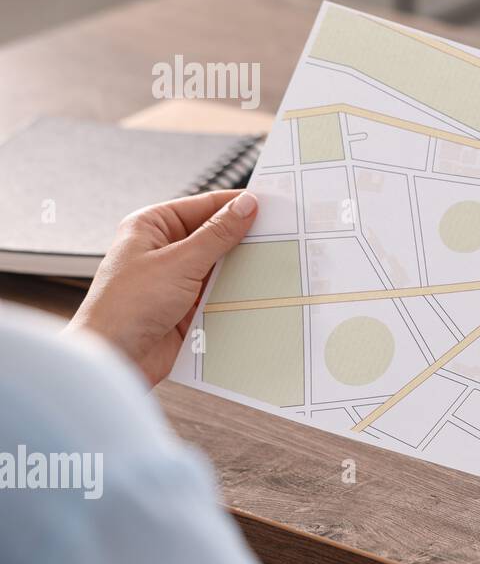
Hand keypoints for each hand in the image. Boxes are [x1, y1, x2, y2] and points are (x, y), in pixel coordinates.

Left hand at [67, 190, 258, 385]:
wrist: (115, 360)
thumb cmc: (127, 306)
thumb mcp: (179, 262)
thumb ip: (217, 234)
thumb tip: (246, 205)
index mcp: (152, 226)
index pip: (204, 205)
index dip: (237, 204)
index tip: (272, 205)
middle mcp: (163, 249)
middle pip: (215, 235)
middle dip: (244, 238)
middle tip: (281, 236)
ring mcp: (176, 279)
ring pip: (220, 266)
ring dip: (242, 268)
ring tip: (274, 263)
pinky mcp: (187, 306)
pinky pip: (220, 292)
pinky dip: (237, 293)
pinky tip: (259, 291)